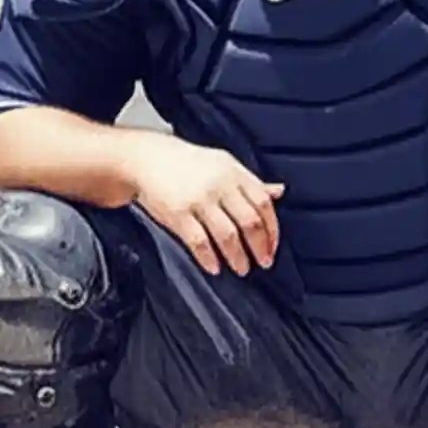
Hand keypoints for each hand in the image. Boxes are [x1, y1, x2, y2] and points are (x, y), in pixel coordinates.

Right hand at [125, 133, 284, 275]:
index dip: (272, 229)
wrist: (148, 158)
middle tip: (263, 262)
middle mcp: (219, 185)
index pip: (263, 203)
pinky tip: (215, 267)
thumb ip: (250, 182)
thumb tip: (280, 192)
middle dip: (259, 247)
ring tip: (241, 268)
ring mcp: (199, 199)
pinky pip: (199, 242)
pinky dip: (209, 258)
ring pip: (227, 235)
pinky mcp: (178, 213)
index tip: (273, 246)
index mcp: (234, 173)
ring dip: (238, 257)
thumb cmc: (189, 164)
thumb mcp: (224, 165)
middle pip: (249, 222)